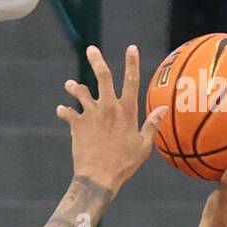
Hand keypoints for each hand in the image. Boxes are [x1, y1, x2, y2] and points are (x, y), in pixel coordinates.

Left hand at [56, 44, 165, 194]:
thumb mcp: (143, 147)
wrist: (99, 178)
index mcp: (127, 111)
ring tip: (69, 85)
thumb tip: (164, 109)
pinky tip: (61, 110)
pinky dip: (64, 111)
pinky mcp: (77, 124)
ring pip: (80, 91)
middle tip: (91, 49)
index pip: (131, 80)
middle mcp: (109, 107)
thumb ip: (152, 125)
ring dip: (74, 86)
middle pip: (103, 76)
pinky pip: (68, 113)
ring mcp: (91, 114)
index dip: (132, 62)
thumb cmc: (123, 165)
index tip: (131, 48)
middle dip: (97, 60)